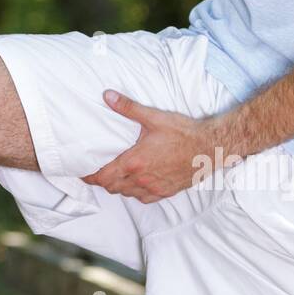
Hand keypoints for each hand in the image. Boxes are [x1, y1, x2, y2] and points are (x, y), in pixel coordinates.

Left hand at [80, 89, 228, 202]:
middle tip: (97, 171)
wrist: (210, 148)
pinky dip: (135, 192)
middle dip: (103, 180)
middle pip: (112, 187)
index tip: (83, 172)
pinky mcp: (166, 192)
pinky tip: (137, 182)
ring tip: (115, 175)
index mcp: (135, 162)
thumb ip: (128, 108)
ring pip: (127, 194)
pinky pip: (144, 198)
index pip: (103, 177)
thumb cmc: (183, 132)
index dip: (90, 176)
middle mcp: (142, 179)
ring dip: (119, 186)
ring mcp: (155, 188)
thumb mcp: (154, 117)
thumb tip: (108, 96)